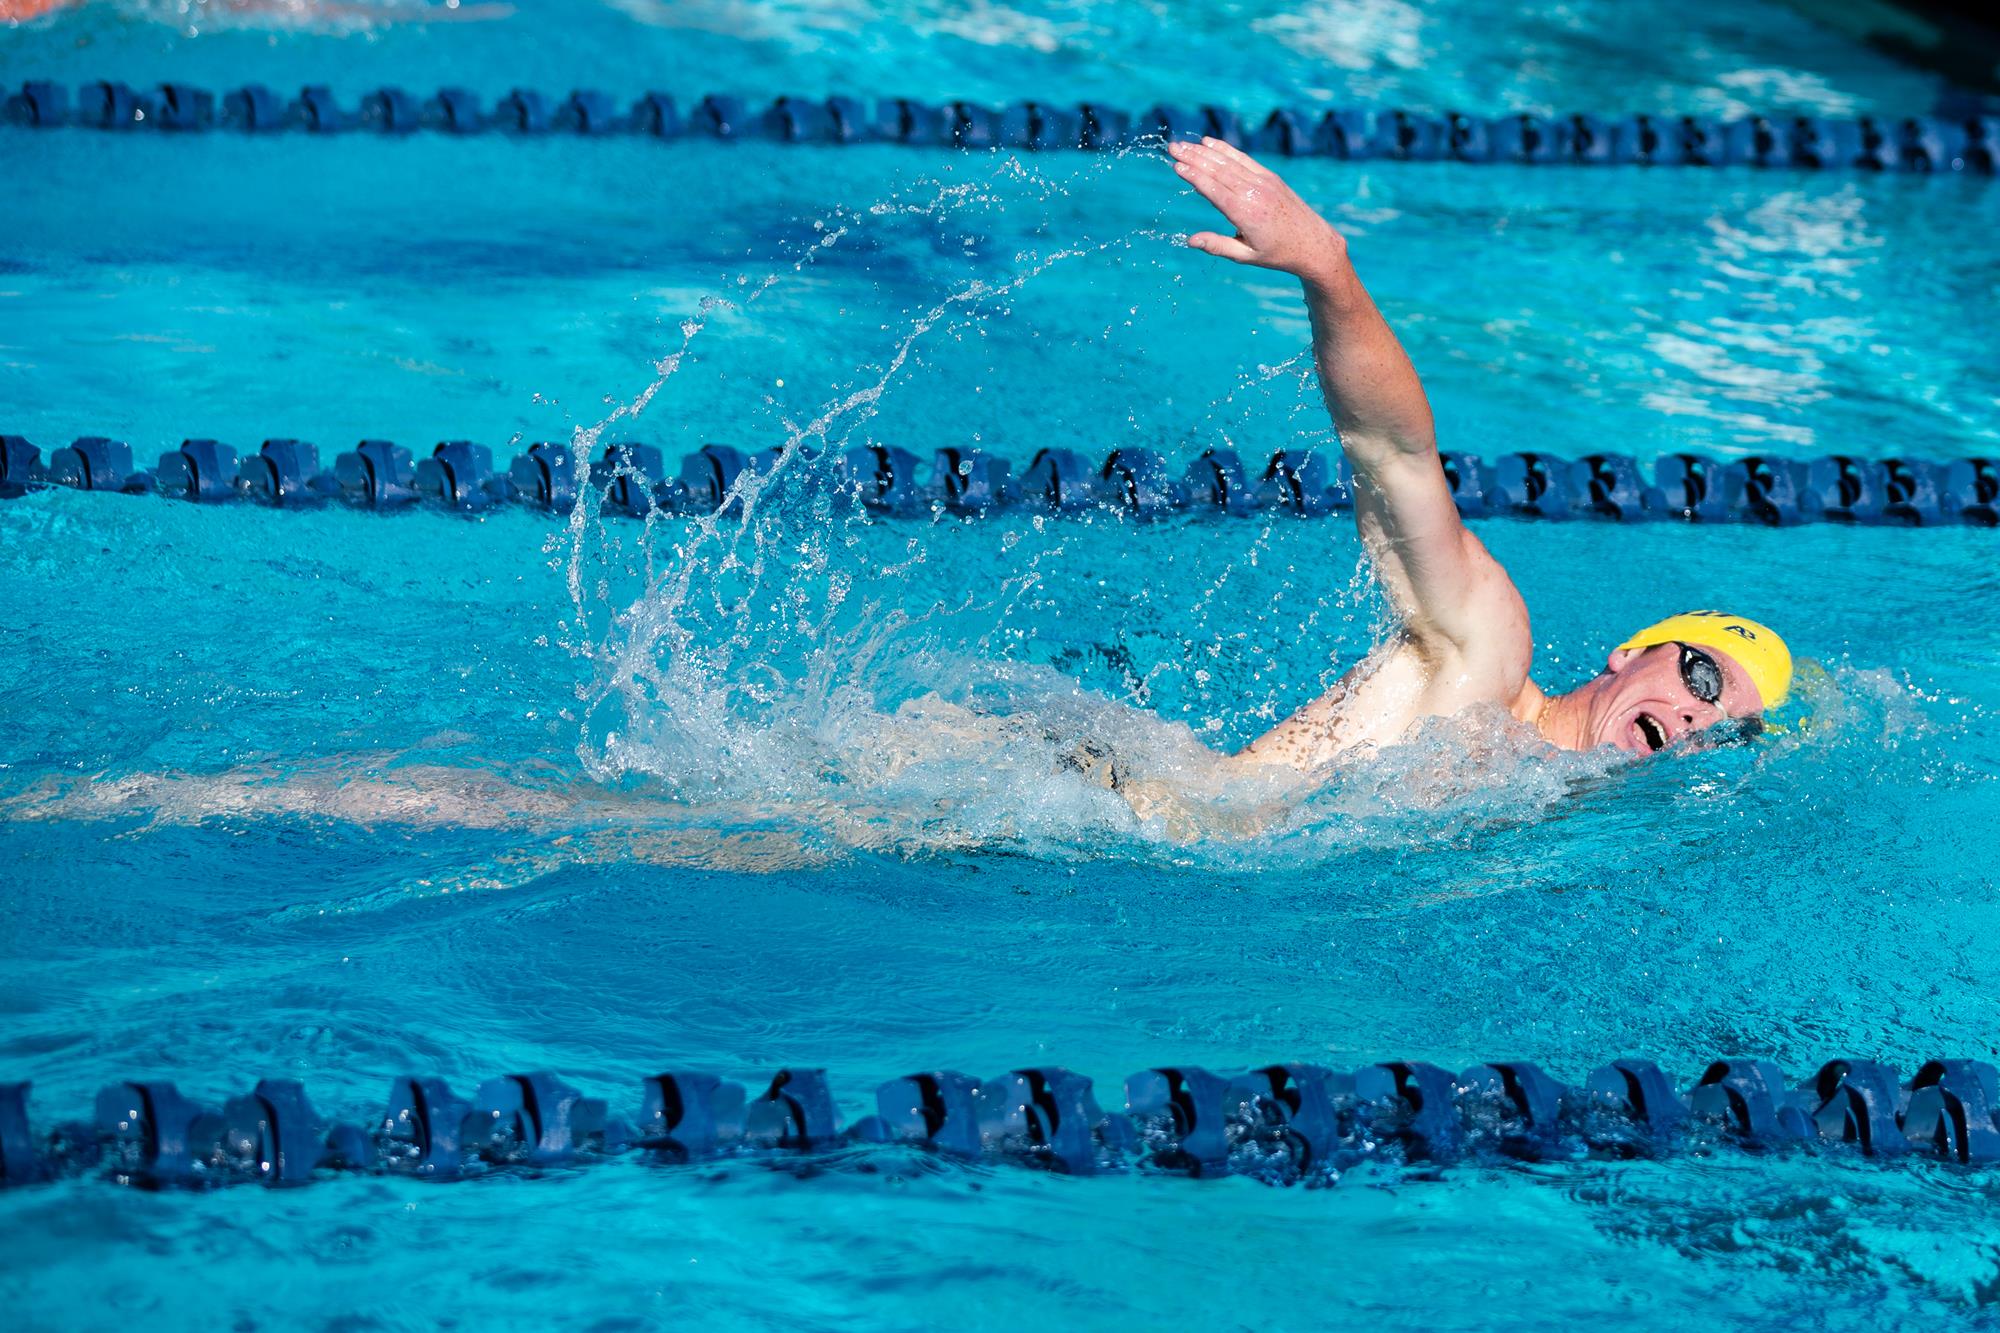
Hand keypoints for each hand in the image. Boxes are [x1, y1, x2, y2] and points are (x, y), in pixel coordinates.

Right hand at [1168, 137, 1346, 283]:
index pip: (1214, 190)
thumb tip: (1190, 240)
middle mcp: (1254, 193)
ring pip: (1229, 162)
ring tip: (1183, 145)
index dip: (1194, 176)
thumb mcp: (1246, 256)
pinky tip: (1209, 143)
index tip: (1176, 166)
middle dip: (1193, 158)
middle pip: (1218, 171)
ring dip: (1204, 152)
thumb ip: (1217, 246)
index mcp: (1246, 214)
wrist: (1313, 243)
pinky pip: (1243, 159)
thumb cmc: (1277, 254)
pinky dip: (1225, 150)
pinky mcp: (1269, 177)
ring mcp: (1263, 182)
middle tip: (1172, 148)